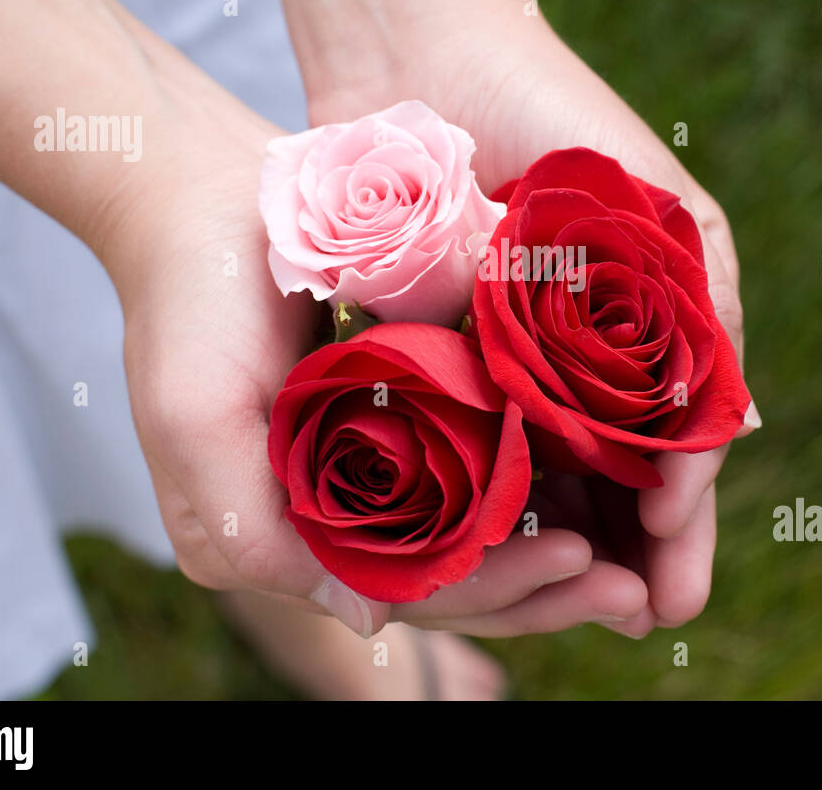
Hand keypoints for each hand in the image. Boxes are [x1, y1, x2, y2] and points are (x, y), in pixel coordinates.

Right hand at [111, 108, 647, 637]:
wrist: (203, 197)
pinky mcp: (396, 416)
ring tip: (633, 560)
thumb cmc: (189, 302)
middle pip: (449, 576)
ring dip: (547, 549)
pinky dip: (530, 481)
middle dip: (540, 588)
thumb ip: (253, 530)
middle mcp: (324, 519)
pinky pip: (472, 467)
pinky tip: (596, 483)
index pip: (402, 592)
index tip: (580, 557)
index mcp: (275, 540)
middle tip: (631, 589)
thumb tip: (371, 624)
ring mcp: (365, 468)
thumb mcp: (192, 417)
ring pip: (471, 535)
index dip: (494, 588)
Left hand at [306, 0, 752, 633]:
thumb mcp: (660, 213)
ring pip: (543, 484)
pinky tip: (492, 544)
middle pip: (613, 487)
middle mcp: (577, 363)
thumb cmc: (557, 118)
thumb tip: (732, 433)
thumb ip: (702, 314)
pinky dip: (486, 497)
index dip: (682, 526)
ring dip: (562, 545)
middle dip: (629, 557)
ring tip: (572, 601)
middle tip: (634, 616)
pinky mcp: (433, 357)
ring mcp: (504, 366)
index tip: (673, 585)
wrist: (426, 55)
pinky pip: (466, 447)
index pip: (675, 455)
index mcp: (645, 335)